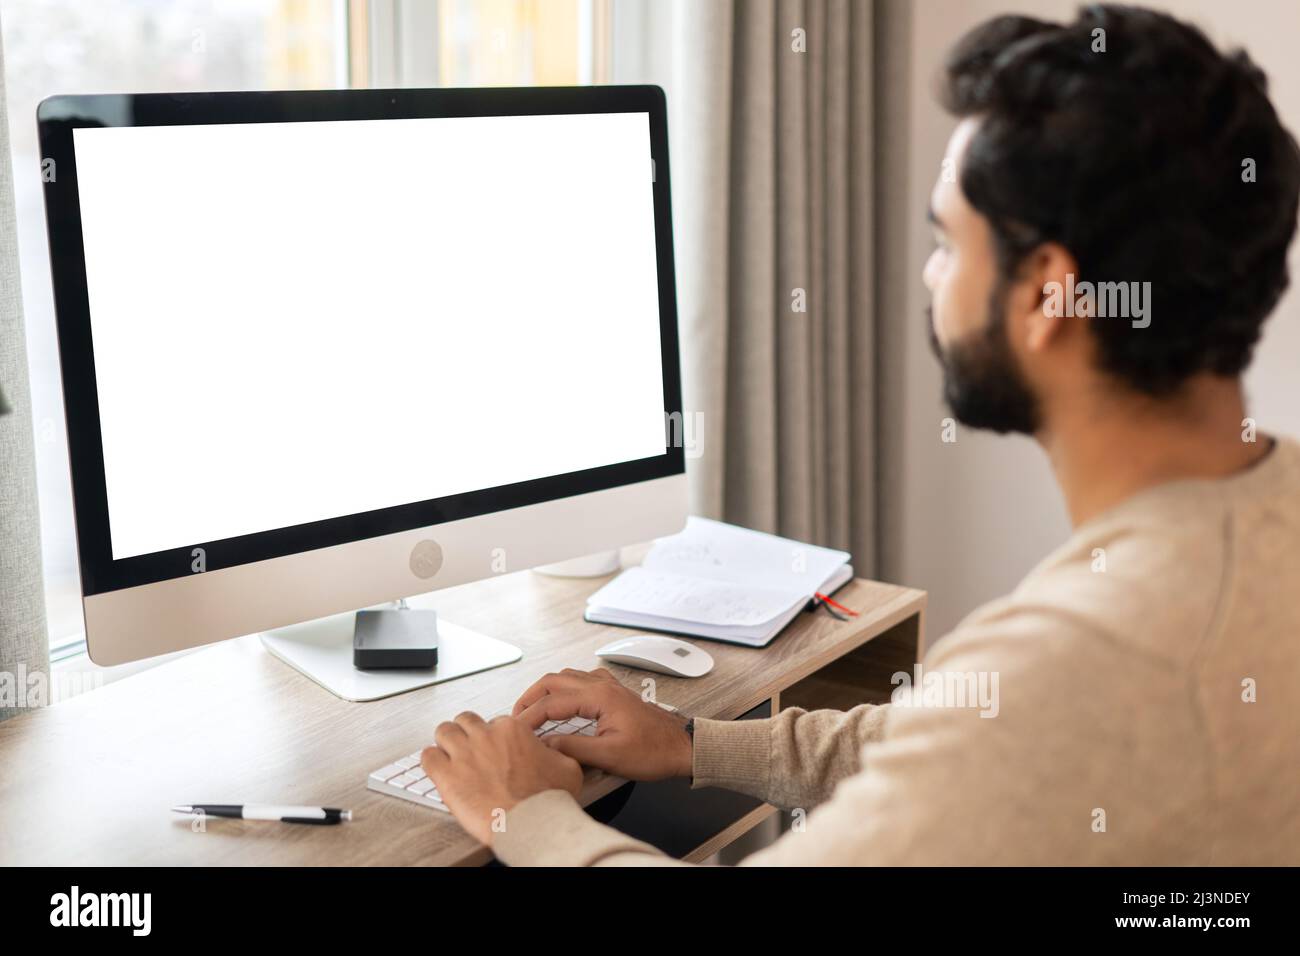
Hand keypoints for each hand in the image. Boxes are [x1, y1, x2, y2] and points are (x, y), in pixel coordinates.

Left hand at [420, 711, 582, 845]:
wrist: (531, 823)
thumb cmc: (547, 799)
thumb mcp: (566, 766)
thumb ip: (555, 752)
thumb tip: (551, 751)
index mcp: (512, 730)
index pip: (494, 722)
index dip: (494, 737)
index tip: (494, 749)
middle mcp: (486, 736)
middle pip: (465, 720)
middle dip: (466, 733)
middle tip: (469, 748)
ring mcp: (464, 754)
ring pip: (444, 731)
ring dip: (446, 742)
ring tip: (450, 755)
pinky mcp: (447, 775)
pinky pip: (427, 757)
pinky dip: (431, 761)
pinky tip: (437, 769)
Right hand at [512, 667, 693, 781]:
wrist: (682, 747)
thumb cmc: (654, 751)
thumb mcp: (610, 756)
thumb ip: (574, 749)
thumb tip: (545, 744)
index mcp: (599, 697)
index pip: (551, 702)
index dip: (528, 717)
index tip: (515, 731)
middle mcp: (602, 685)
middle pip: (554, 681)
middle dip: (530, 697)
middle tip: (516, 716)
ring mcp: (609, 687)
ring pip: (566, 678)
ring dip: (546, 691)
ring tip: (532, 710)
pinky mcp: (614, 694)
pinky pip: (580, 681)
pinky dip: (563, 690)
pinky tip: (561, 704)